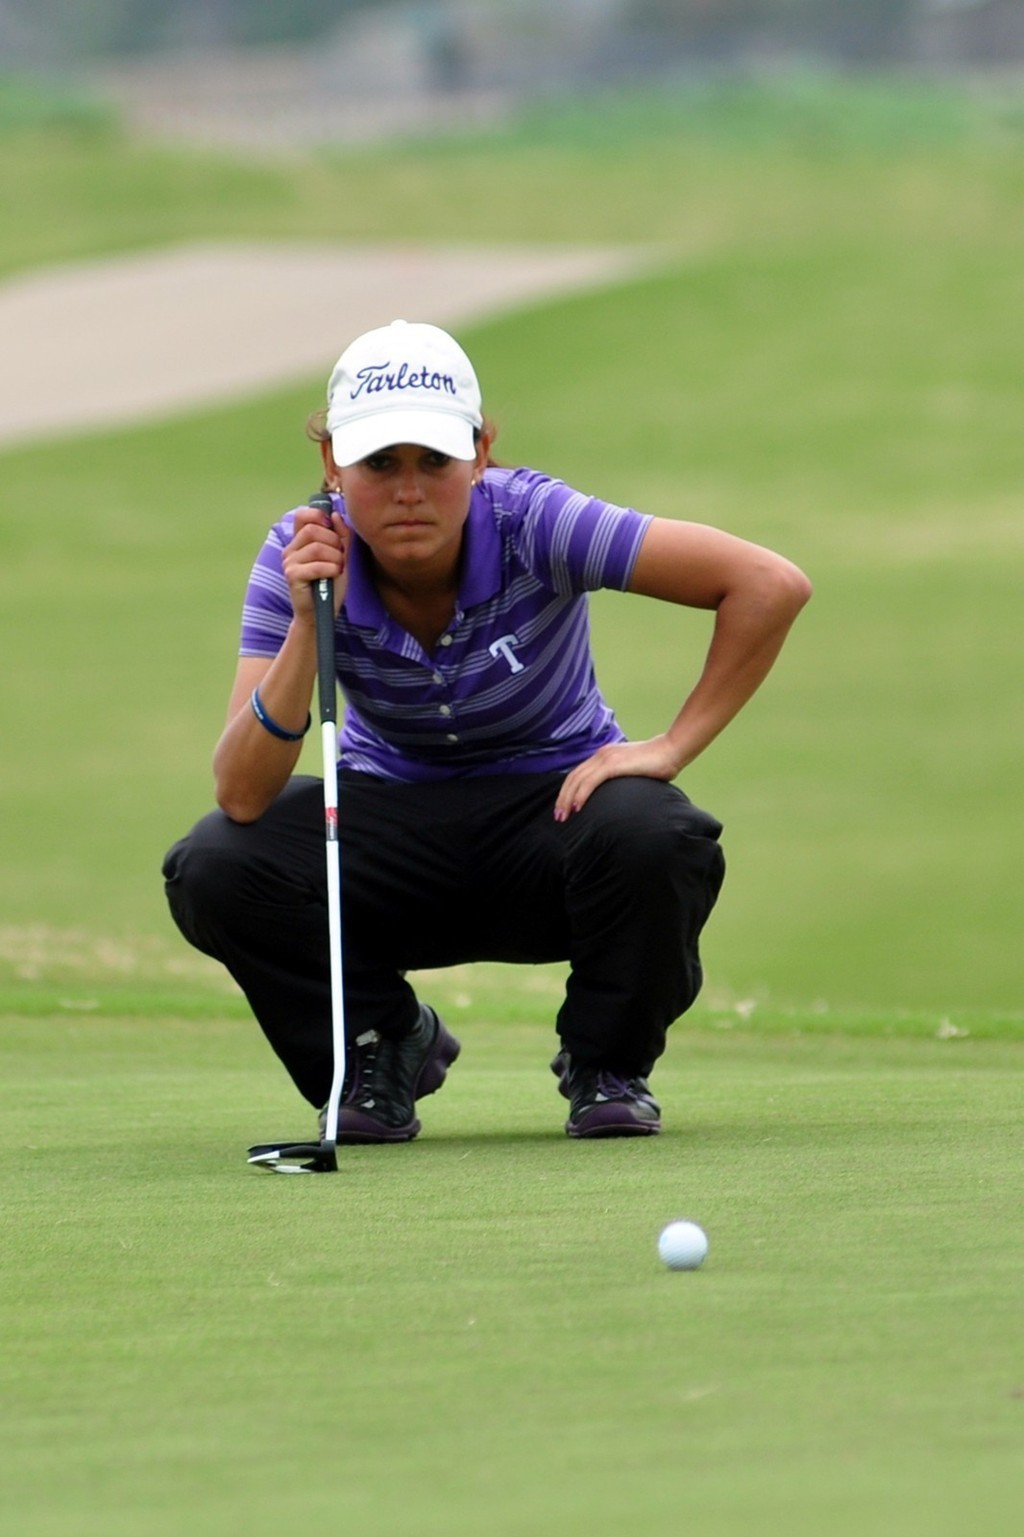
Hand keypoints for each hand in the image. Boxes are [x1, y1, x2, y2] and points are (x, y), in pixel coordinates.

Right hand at [282, 504, 349, 619]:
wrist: (322, 613)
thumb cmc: (329, 585)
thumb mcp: (340, 556)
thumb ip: (341, 535)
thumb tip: (335, 515)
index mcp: (300, 542)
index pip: (302, 515)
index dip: (319, 516)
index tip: (333, 530)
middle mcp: (291, 549)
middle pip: (313, 530)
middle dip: (334, 542)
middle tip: (339, 557)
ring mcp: (289, 562)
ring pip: (317, 547)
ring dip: (335, 558)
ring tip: (337, 568)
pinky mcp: (292, 576)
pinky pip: (316, 565)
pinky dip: (331, 569)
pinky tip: (334, 575)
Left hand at [553, 736, 682, 821]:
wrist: (671, 751)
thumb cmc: (657, 765)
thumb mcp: (632, 772)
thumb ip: (620, 780)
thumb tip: (615, 797)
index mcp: (604, 755)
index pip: (578, 774)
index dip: (568, 791)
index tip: (564, 808)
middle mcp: (601, 755)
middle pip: (573, 777)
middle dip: (562, 797)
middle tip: (558, 816)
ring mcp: (606, 758)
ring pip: (578, 780)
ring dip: (567, 799)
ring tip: (563, 816)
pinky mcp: (613, 764)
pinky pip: (590, 781)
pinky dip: (581, 794)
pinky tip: (577, 807)